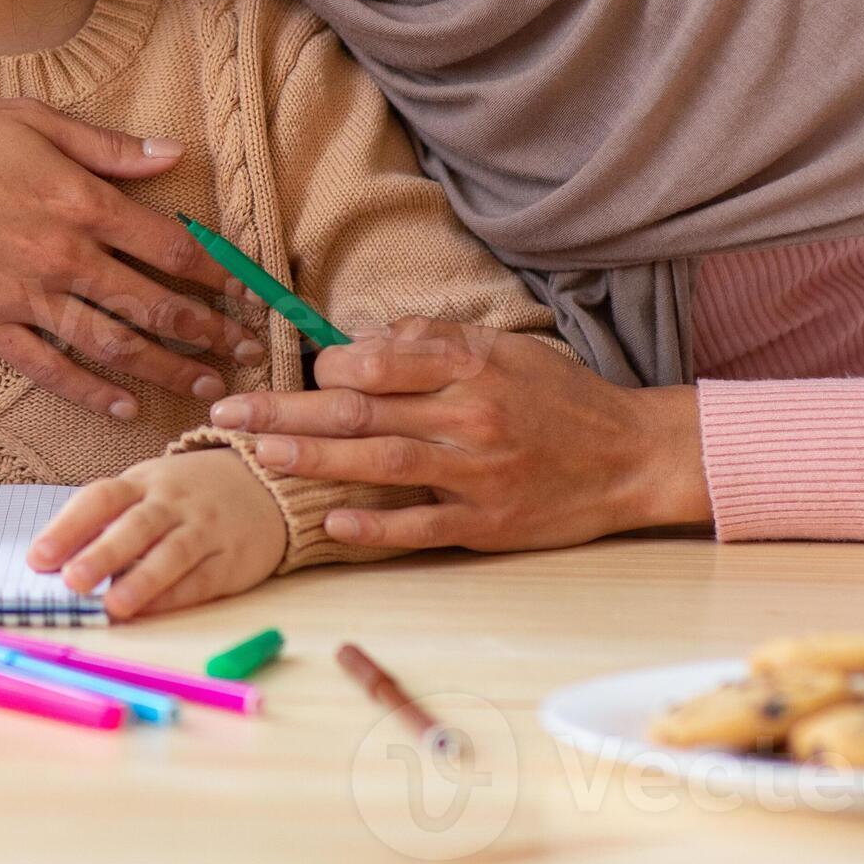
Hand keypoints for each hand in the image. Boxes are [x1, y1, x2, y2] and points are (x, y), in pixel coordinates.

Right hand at [0, 79, 260, 419]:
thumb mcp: (36, 119)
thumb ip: (109, 146)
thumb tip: (173, 155)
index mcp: (82, 200)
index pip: (173, 247)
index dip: (218, 273)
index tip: (247, 291)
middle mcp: (63, 255)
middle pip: (156, 306)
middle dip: (209, 333)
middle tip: (247, 353)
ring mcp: (25, 296)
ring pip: (114, 345)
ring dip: (167, 370)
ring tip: (206, 386)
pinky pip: (50, 368)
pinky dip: (90, 391)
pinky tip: (122, 406)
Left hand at [26, 449, 284, 620]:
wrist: (266, 485)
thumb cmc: (187, 495)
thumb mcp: (148, 491)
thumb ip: (109, 521)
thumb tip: (56, 564)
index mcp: (142, 482)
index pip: (101, 498)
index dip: (68, 527)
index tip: (37, 558)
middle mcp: (173, 502)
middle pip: (134, 526)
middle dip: (101, 553)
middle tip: (71, 580)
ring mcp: (205, 528)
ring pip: (170, 553)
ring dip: (140, 580)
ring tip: (111, 605)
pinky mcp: (232, 558)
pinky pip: (200, 578)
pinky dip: (173, 596)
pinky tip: (149, 611)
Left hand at [206, 319, 711, 551]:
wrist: (632, 457)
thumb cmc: (561, 398)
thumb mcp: (506, 348)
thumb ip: (435, 340)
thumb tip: (366, 338)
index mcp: (471, 365)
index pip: (377, 360)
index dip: (327, 367)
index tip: (304, 374)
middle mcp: (469, 415)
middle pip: (360, 410)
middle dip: (287, 410)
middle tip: (231, 412)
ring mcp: (477, 472)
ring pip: (379, 462)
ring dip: (313, 459)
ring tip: (261, 455)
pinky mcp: (487, 522)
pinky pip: (419, 524)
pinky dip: (374, 523)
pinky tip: (331, 520)